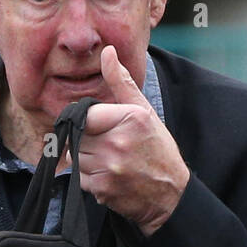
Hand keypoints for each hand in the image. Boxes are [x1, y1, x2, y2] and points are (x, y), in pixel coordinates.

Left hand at [65, 44, 190, 234]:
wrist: (171, 194)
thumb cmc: (157, 150)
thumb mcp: (144, 112)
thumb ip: (122, 83)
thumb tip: (108, 52)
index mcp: (129, 119)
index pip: (84, 114)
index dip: (87, 121)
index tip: (98, 127)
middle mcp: (118, 143)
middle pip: (78, 136)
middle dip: (87, 141)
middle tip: (107, 146)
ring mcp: (110, 168)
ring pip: (75, 157)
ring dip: (86, 159)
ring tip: (109, 161)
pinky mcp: (103, 190)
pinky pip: (79, 178)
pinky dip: (89, 178)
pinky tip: (108, 176)